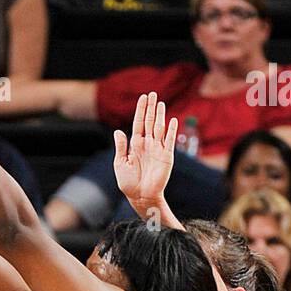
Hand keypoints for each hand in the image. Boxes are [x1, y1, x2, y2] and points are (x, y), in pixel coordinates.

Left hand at [113, 92, 177, 220]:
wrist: (140, 197)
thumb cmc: (128, 183)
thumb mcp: (120, 163)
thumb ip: (121, 147)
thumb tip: (118, 131)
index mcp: (136, 145)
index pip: (139, 123)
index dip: (141, 110)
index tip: (143, 97)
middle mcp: (147, 144)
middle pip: (150, 122)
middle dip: (151, 108)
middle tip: (152, 94)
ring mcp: (157, 149)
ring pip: (159, 128)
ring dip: (160, 115)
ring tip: (160, 103)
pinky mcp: (166, 157)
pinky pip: (169, 141)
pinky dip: (171, 131)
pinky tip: (172, 120)